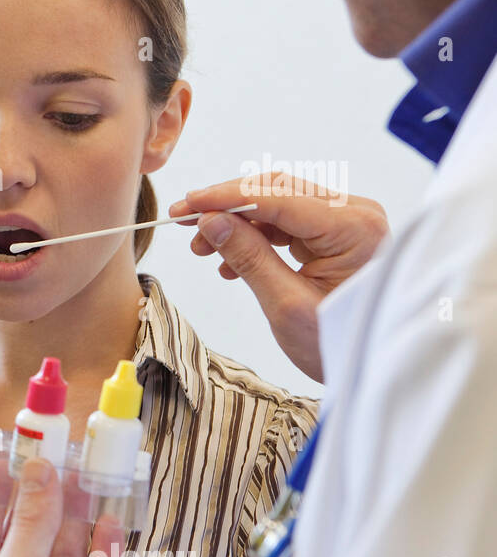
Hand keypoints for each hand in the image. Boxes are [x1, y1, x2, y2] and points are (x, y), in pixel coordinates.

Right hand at [169, 173, 388, 381]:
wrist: (373, 364)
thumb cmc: (338, 341)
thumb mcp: (286, 305)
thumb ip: (249, 258)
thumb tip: (212, 221)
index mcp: (353, 228)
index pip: (279, 197)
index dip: (227, 197)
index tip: (188, 204)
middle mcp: (354, 214)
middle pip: (277, 192)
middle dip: (227, 206)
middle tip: (184, 220)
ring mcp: (346, 222)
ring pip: (276, 205)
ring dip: (236, 223)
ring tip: (202, 247)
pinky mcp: (335, 234)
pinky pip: (285, 223)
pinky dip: (253, 237)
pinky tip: (228, 262)